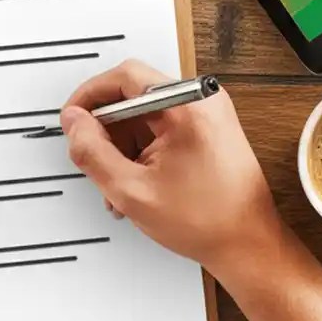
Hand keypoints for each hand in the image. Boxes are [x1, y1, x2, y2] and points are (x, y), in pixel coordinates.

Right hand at [60, 61, 282, 281]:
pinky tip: (138, 183)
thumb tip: (73, 123)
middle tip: (96, 161)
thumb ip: (93, 152)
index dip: (90, 96)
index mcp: (186, 107)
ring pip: (144, 115)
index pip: (125, 77)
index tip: (74, 120)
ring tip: (120, 185)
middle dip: (108, 131)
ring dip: (124, 146)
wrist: (248, 244)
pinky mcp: (208, 128)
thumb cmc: (207, 222)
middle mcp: (201, 101)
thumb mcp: (132, 190)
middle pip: (133, 96)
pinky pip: (162, 128)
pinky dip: (143, 151)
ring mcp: (207, 114)